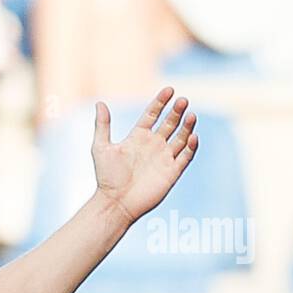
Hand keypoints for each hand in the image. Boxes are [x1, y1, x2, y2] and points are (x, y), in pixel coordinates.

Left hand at [92, 86, 198, 224]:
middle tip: (183, 101)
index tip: (170, 90)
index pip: (153, 114)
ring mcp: (164, 158)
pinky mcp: (172, 172)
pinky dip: (191, 147)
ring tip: (191, 115)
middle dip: (177, 111)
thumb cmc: (106, 177)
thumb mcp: (101, 148)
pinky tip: (193, 137)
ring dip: (187, 126)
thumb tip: (99, 103)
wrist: (115, 203)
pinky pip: (185, 156)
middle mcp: (153, 145)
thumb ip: (102, 125)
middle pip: (170, 123)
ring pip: (181, 137)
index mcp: (138, 137)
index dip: (161, 101)